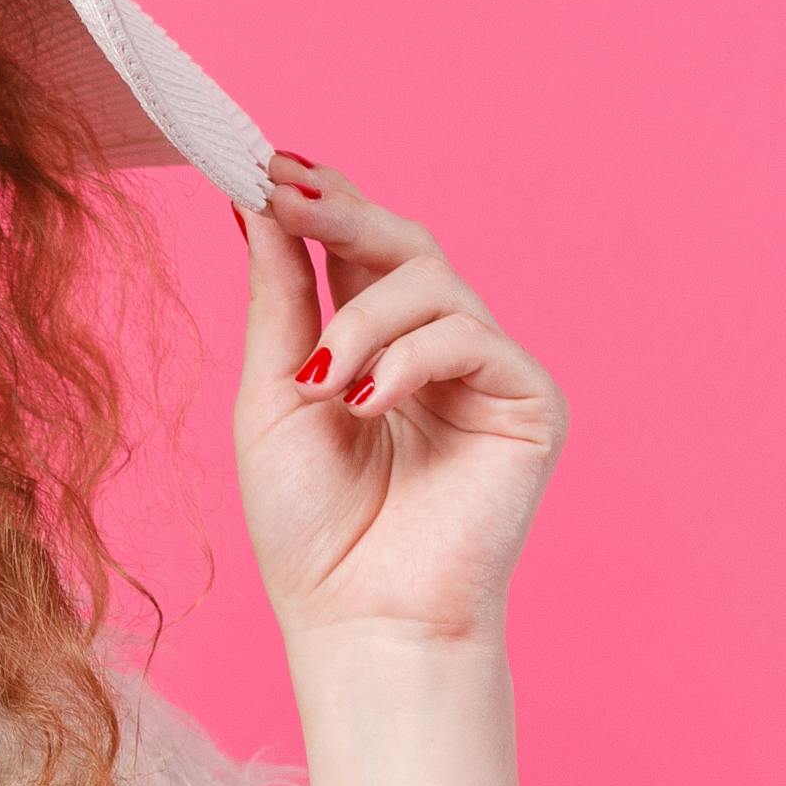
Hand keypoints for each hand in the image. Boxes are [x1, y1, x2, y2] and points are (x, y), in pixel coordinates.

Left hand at [235, 154, 566, 647]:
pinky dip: (410, 359)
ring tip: (321, 382)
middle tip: (285, 192)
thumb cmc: (309, 529)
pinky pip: (472, 336)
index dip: (319, 203)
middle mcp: (438, 352)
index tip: (265, 165)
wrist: (358, 619)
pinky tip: (368, 405)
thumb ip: (279, 299)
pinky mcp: (528, 402)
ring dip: (361, 319)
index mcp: (376, 348)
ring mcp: (488, 374)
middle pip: (405, 243)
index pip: (358, 251)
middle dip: (341, 214)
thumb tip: (257, 202)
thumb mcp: (274, 395)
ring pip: (432, 282)